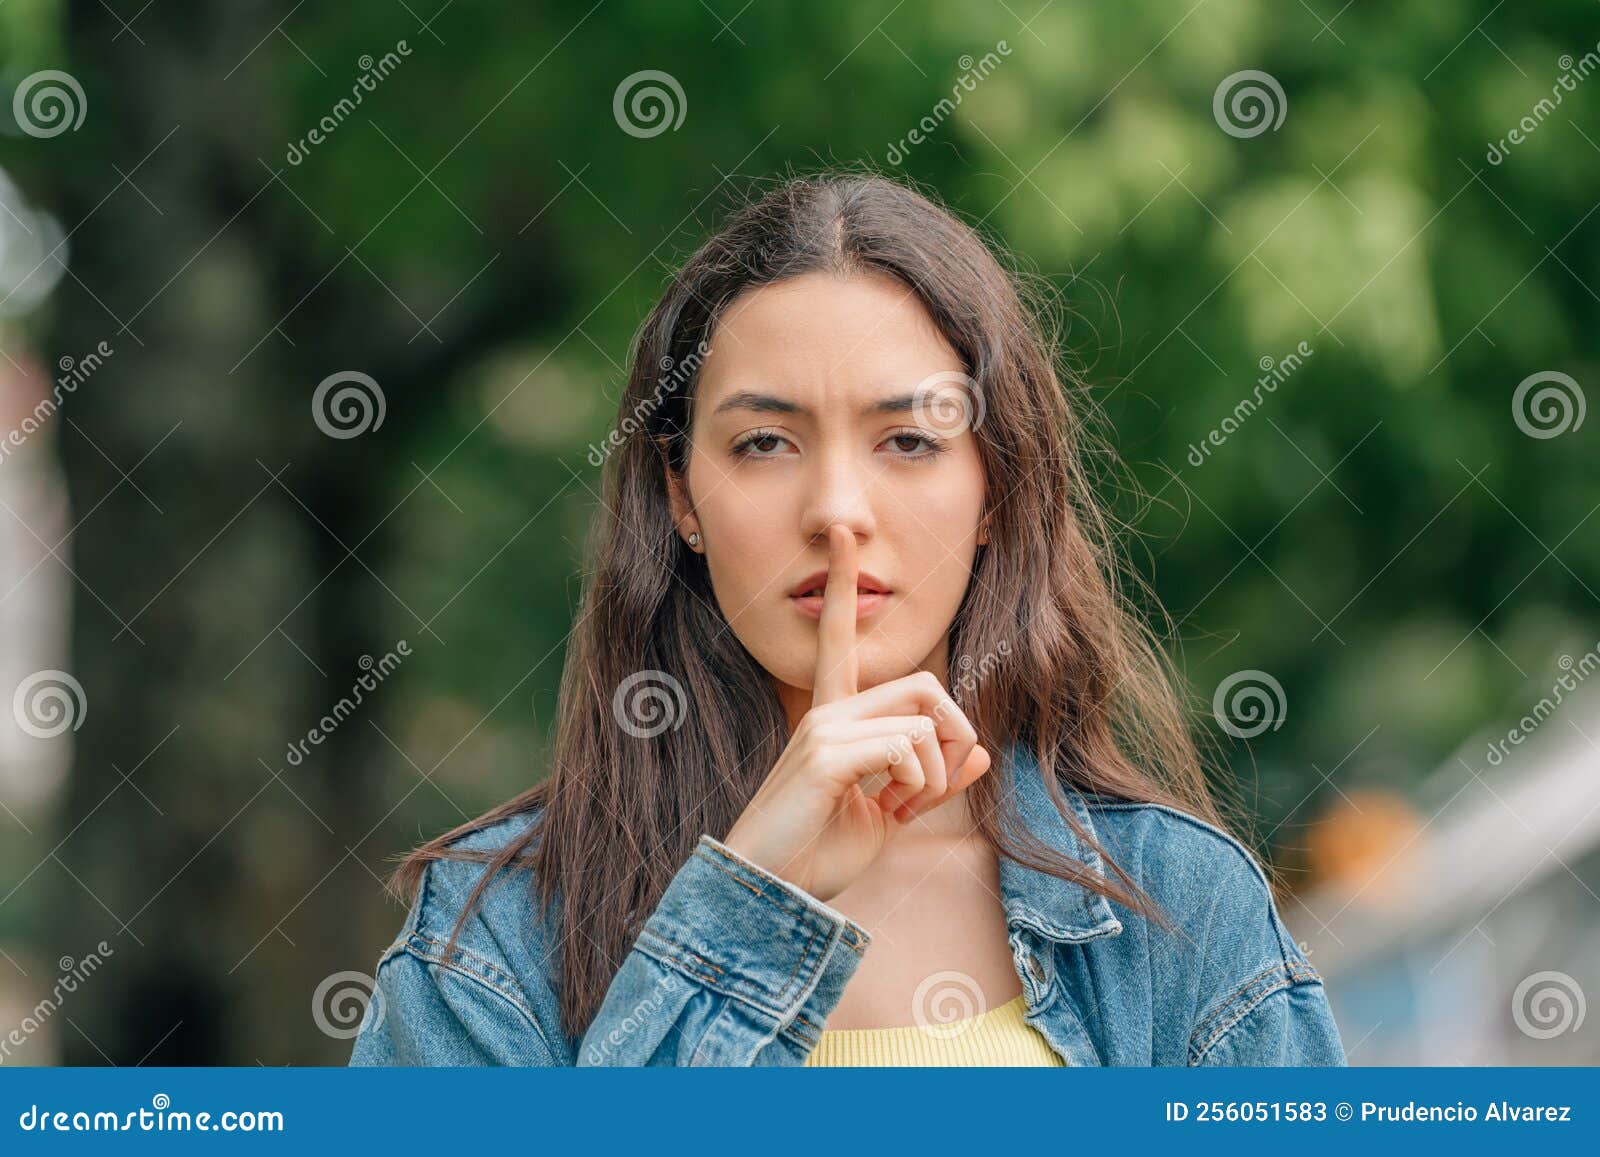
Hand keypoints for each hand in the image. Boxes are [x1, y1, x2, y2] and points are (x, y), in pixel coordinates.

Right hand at [721, 523, 992, 901]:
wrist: (768, 893)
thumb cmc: (816, 855)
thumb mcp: (885, 817)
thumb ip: (928, 781)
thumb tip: (978, 752)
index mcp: (834, 719)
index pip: (841, 640)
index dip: (844, 586)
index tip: (842, 535)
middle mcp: (825, 712)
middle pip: (924, 682)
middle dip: (954, 732)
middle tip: (938, 781)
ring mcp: (822, 729)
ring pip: (924, 717)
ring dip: (937, 772)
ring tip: (904, 807)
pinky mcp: (824, 755)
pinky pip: (908, 746)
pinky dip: (919, 783)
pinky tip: (890, 808)